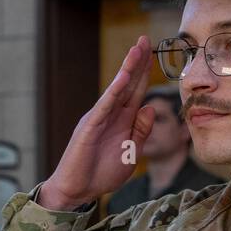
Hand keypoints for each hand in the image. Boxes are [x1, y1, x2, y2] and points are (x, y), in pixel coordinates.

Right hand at [40, 36, 155, 210]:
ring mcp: (98, 119)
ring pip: (116, 90)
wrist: (77, 191)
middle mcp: (110, 115)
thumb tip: (149, 107)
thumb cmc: (101, 174)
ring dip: (127, 70)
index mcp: (122, 121)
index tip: (152, 52)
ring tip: (137, 50)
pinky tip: (123, 78)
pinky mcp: (89, 129)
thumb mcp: (131, 154)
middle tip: (145, 39)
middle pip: (127, 84)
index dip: (144, 72)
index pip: (136, 91)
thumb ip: (140, 131)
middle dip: (136, 62)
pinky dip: (113, 92)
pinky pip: (104, 107)